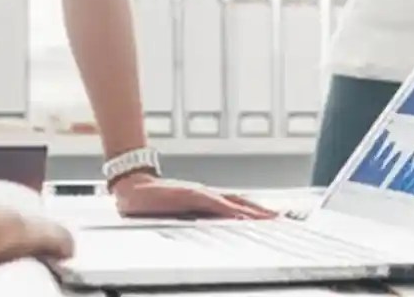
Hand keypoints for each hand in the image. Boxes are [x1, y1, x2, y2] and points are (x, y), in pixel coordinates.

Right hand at [111, 172, 276, 218]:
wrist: (133, 187)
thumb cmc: (153, 202)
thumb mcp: (179, 212)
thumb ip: (196, 217)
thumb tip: (216, 225)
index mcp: (206, 199)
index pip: (237, 204)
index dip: (256, 210)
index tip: (273, 218)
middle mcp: (207, 194)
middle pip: (241, 201)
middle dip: (261, 211)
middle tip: (280, 219)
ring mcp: (199, 193)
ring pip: (232, 201)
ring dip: (251, 211)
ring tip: (269, 219)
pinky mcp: (189, 195)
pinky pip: (213, 204)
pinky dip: (228, 209)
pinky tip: (239, 215)